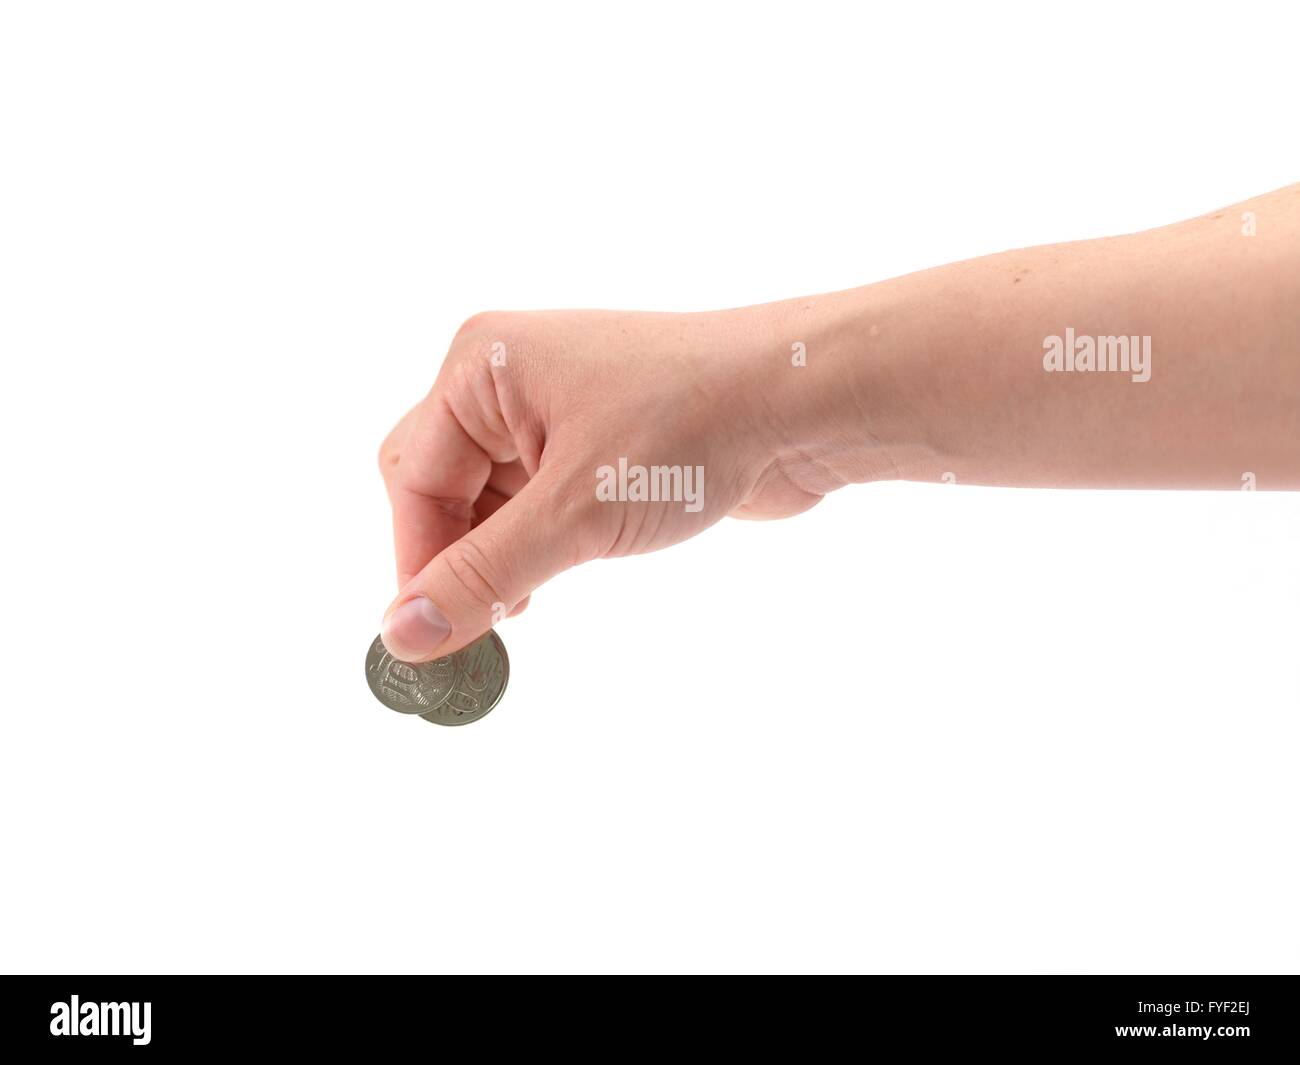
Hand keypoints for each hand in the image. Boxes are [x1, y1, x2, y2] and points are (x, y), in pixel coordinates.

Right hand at [378, 308, 828, 660]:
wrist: (803, 404)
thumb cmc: (689, 430)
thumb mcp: (574, 513)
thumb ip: (482, 576)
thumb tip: (401, 635)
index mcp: (483, 366)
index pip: (413, 477)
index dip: (419, 561)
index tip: (430, 638)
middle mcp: (510, 379)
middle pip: (439, 483)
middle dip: (453, 554)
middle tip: (477, 622)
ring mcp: (555, 408)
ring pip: (489, 498)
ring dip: (496, 556)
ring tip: (523, 605)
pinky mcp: (598, 441)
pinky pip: (536, 500)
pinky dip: (534, 544)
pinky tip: (550, 579)